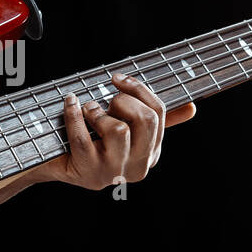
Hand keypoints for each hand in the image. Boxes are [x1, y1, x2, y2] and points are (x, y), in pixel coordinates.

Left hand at [42, 72, 194, 189]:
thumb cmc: (95, 143)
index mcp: (151, 153)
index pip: (158, 113)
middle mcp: (137, 166)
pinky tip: (71, 104)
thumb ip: (155, 120)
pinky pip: (82, 137)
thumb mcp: (127, 132)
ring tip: (88, 110)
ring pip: (118, 130)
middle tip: (106, 101)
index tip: (119, 79)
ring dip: (97, 111)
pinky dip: (74, 115)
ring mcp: (113, 172)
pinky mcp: (88, 172)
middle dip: (123, 100)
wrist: (60, 166)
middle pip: (145, 120)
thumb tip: (191, 108)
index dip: (138, 90)